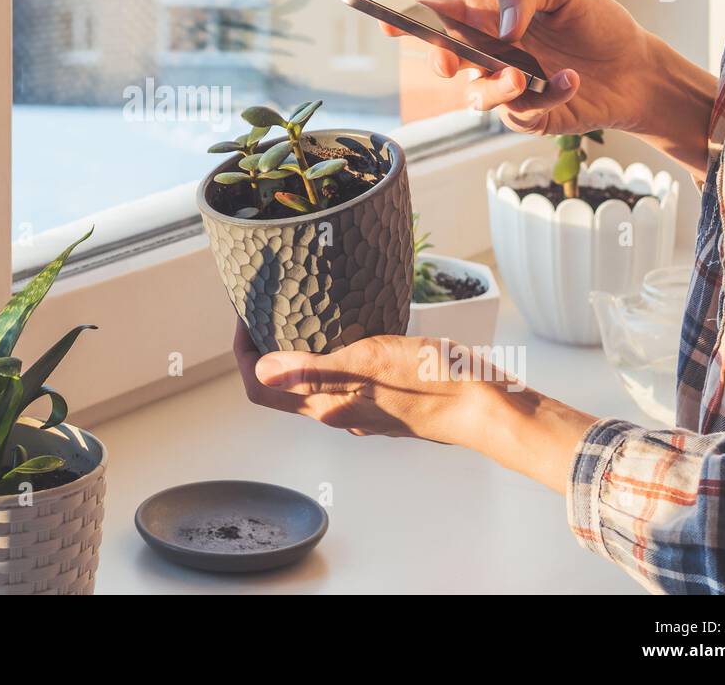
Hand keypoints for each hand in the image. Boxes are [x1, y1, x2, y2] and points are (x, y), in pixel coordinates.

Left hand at [233, 320, 485, 442]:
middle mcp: (339, 411)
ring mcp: (362, 408)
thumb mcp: (367, 363)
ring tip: (296, 314)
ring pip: (312, 383)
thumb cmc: (430, 380)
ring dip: (294, 354)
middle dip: (262, 351)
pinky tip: (343, 329)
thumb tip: (261, 370)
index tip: (242, 320)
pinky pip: (342, 379)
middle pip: (281, 388)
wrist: (482, 406)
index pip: (261, 390)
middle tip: (262, 312)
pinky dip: (328, 355)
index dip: (243, 356)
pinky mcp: (384, 399)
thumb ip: (314, 369)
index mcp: (327, 405)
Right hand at [382, 0, 655, 136]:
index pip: (443, 15)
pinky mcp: (528, 116)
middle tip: (450, 63)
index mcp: (491, 18)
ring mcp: (505, 87)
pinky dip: (549, 94)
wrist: (638, 68)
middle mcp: (490, 54)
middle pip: (445, 59)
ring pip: (476, 95)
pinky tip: (571, 80)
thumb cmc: (598, 24)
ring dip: (495, 87)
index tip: (385, 20)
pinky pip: (522, 111)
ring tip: (524, 77)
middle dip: (439, 62)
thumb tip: (502, 29)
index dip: (410, 18)